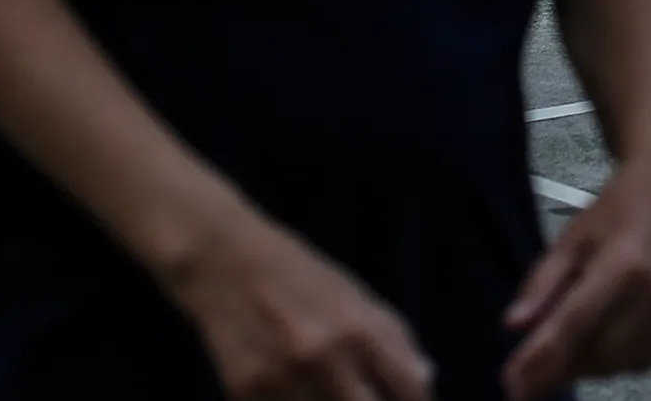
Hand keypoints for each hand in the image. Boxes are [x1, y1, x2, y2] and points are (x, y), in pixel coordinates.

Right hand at [169, 215, 432, 400]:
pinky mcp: (244, 393)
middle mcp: (324, 359)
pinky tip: (303, 391)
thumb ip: (394, 339)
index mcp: (361, 331)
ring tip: (334, 389)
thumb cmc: (301, 276)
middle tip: (372, 396)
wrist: (225, 262)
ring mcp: (282, 381)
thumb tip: (425, 378)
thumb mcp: (357, 297)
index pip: (409, 389)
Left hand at [501, 163, 650, 400]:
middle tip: (534, 367)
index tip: (511, 386)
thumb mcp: (569, 240)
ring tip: (569, 348)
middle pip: (597, 352)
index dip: (540, 360)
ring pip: (620, 363)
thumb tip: (514, 326)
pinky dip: (618, 362)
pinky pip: (644, 361)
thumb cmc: (614, 213)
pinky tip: (604, 341)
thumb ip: (542, 283)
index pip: (574, 324)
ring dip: (587, 366)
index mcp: (623, 264)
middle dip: (560, 368)